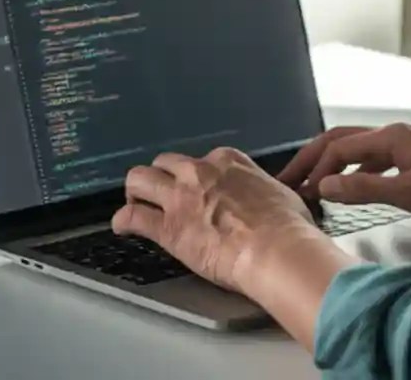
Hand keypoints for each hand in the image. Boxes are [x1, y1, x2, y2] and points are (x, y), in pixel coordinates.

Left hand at [113, 147, 331, 293]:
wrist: (277, 250)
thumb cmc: (288, 226)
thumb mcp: (278, 192)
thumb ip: (260, 191)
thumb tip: (265, 199)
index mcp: (228, 162)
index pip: (202, 160)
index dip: (198, 176)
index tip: (199, 188)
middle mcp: (199, 173)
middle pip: (165, 163)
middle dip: (162, 177)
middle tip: (162, 193)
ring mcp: (180, 199)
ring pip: (140, 179)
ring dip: (136, 190)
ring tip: (136, 201)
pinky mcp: (167, 228)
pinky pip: (132, 216)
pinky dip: (123, 220)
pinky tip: (122, 226)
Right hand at [278, 124, 410, 229]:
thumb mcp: (409, 193)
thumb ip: (364, 188)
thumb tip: (324, 184)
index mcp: (392, 136)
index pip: (338, 147)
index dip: (312, 168)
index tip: (294, 189)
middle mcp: (397, 135)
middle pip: (342, 141)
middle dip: (313, 158)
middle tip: (289, 179)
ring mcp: (407, 147)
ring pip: (357, 151)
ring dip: (332, 166)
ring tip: (312, 185)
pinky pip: (374, 162)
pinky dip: (354, 173)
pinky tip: (350, 188)